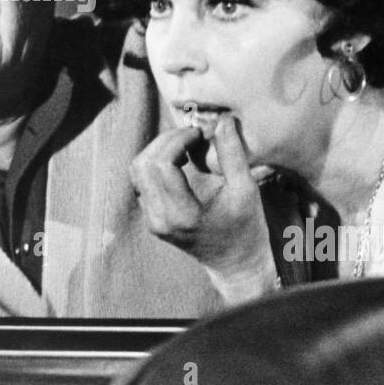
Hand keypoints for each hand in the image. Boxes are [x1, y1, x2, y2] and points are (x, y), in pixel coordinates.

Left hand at [129, 113, 277, 305]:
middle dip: (165, 141)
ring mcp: (152, 221)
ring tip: (185, 146)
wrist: (236, 264)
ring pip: (137, 171)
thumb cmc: (246, 228)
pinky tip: (180, 161)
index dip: (177, 140)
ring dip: (158, 151)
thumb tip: (222, 120)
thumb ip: (232, 153)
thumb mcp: (246, 189)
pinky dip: (156, 164)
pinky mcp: (151, 218)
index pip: (161, 164)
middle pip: (143, 164)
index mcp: (182, 214)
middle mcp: (159, 219)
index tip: (199, 133)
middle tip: (191, 135)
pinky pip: (141, 182)